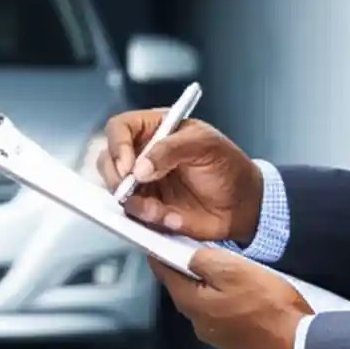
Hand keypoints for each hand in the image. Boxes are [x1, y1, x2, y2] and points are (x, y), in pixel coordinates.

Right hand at [97, 110, 263, 241]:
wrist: (242, 204)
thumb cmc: (226, 165)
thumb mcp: (204, 145)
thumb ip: (170, 150)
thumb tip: (140, 168)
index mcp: (154, 129)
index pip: (119, 129)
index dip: (117, 145)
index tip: (127, 166)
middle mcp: (142, 155)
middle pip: (107, 161)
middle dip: (116, 178)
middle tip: (131, 189)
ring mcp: (142, 185)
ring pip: (116, 192)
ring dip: (135, 204)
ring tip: (162, 210)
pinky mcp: (148, 209)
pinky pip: (134, 216)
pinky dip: (150, 220)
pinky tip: (173, 218)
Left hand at [151, 248, 313, 348]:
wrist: (297, 346)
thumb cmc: (266, 307)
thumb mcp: (231, 269)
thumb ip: (203, 260)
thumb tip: (188, 256)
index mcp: (190, 302)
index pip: (163, 272)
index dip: (160, 251)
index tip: (159, 237)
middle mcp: (197, 321)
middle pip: (183, 285)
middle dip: (187, 265)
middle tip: (198, 245)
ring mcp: (215, 332)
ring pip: (203, 297)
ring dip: (209, 280)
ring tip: (227, 264)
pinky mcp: (234, 338)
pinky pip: (221, 309)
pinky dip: (225, 294)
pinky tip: (242, 287)